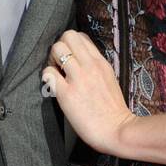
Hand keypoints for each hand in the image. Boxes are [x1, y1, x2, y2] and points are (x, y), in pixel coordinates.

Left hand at [42, 30, 135, 157]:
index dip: (70, 45)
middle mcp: (90, 66)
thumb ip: (95, 67)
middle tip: (59, 64)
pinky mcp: (67, 94)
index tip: (69, 59)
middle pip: (68, 36)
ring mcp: (78, 79)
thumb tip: (79, 60)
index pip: (81, 36)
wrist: (117, 130)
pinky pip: (49, 73)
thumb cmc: (113, 109)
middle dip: (59, 47)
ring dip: (51, 59)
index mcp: (100, 62)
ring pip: (57, 49)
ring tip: (55, 74)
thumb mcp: (109, 79)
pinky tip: (52, 87)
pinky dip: (47, 77)